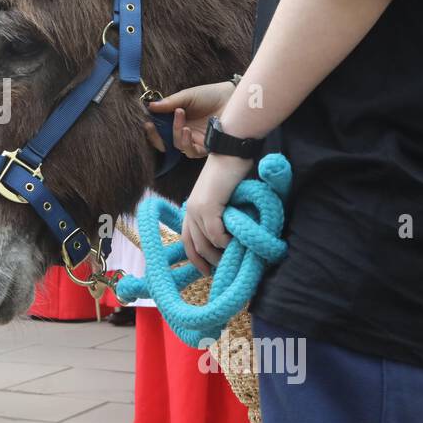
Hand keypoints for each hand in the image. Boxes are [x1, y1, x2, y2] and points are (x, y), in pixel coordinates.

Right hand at [143, 80, 234, 158]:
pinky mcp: (206, 146)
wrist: (231, 97)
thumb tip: (150, 106)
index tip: (145, 121)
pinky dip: (186, 143)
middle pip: (164, 142)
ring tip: (180, 116)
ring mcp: (194, 140)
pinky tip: (187, 130)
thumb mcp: (187, 96)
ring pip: (177, 146)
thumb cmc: (209, 95)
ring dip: (175, 133)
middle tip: (150, 125)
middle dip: (155, 136)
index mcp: (176, 120)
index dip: (151, 128)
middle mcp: (183, 131)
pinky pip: (191, 152)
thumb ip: (170, 103)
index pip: (159, 129)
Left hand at [180, 153, 252, 274]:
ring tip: (233, 258)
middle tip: (222, 270)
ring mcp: (197, 209)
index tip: (206, 271)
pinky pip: (215, 234)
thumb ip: (220, 214)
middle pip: (194, 245)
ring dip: (219, 254)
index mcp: (191, 208)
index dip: (195, 257)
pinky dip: (225, 242)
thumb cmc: (231, 172)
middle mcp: (190, 210)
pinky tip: (236, 242)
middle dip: (206, 261)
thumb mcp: (222, 197)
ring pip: (205, 243)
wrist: (231, 151)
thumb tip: (230, 235)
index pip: (186, 240)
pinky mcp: (208, 207)